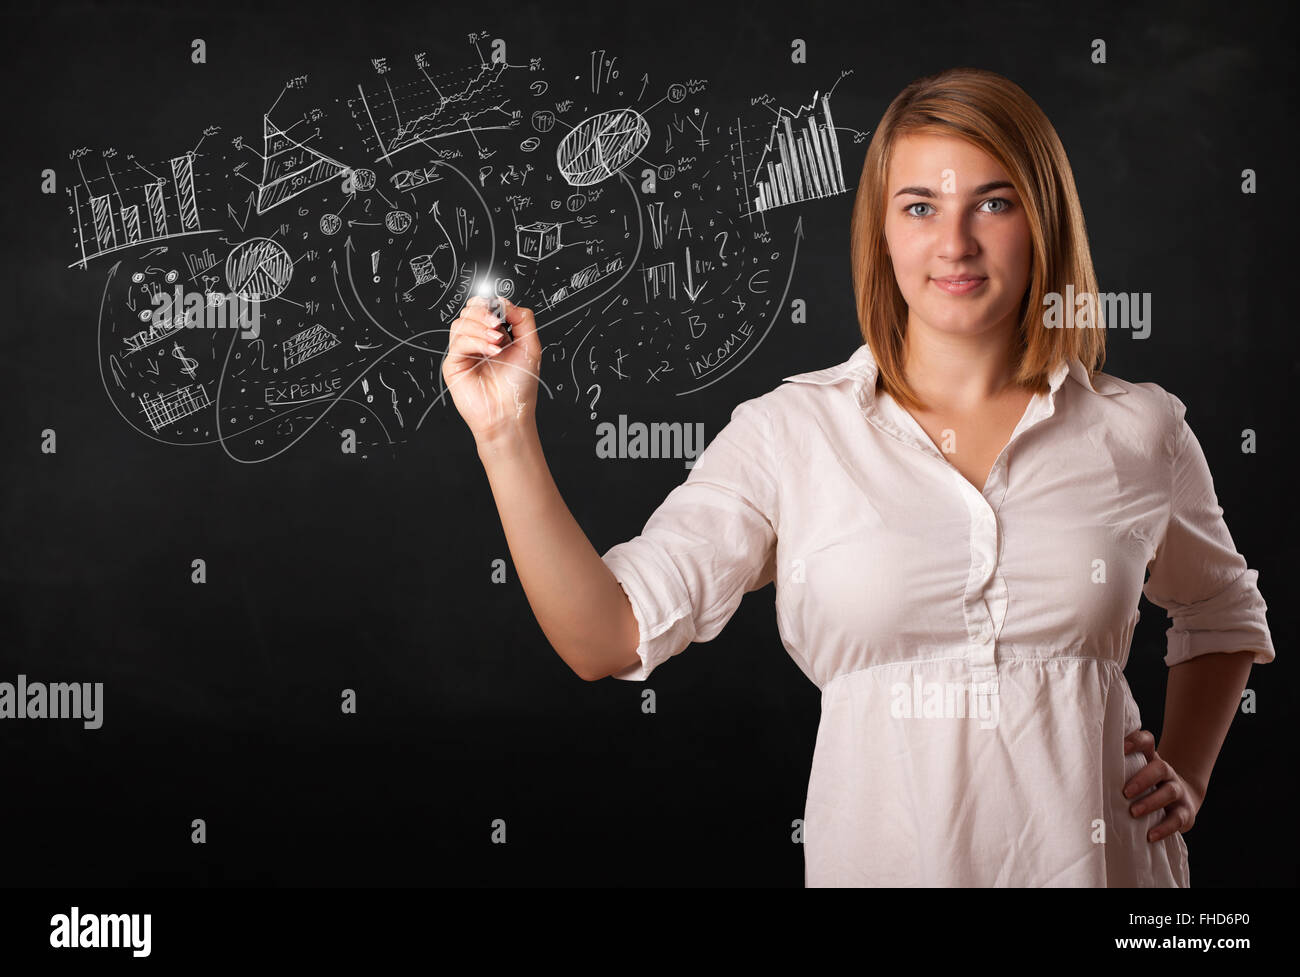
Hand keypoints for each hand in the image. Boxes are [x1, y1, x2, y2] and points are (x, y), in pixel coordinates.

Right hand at [443, 296, 541, 443]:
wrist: (510, 414)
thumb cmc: (520, 387)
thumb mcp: (531, 346)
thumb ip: (523, 319)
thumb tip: (504, 301)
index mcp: (494, 336)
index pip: (483, 307)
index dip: (490, 303)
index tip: (503, 311)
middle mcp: (477, 342)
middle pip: (469, 311)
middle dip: (484, 312)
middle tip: (499, 325)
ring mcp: (464, 353)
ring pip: (461, 323)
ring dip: (480, 327)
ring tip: (498, 341)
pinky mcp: (454, 365)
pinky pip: (459, 342)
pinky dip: (476, 341)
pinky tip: (492, 351)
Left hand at [1123, 728, 1204, 842]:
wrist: (1179, 801)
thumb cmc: (1144, 786)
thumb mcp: (1131, 773)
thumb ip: (1113, 768)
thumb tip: (1079, 769)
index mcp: (1150, 758)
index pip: (1146, 741)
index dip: (1135, 742)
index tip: (1121, 748)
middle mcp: (1166, 773)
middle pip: (1160, 768)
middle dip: (1143, 779)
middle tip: (1125, 792)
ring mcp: (1178, 791)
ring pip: (1170, 792)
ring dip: (1151, 802)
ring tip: (1134, 812)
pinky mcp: (1185, 813)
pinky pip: (1177, 819)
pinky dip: (1164, 828)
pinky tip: (1150, 835)